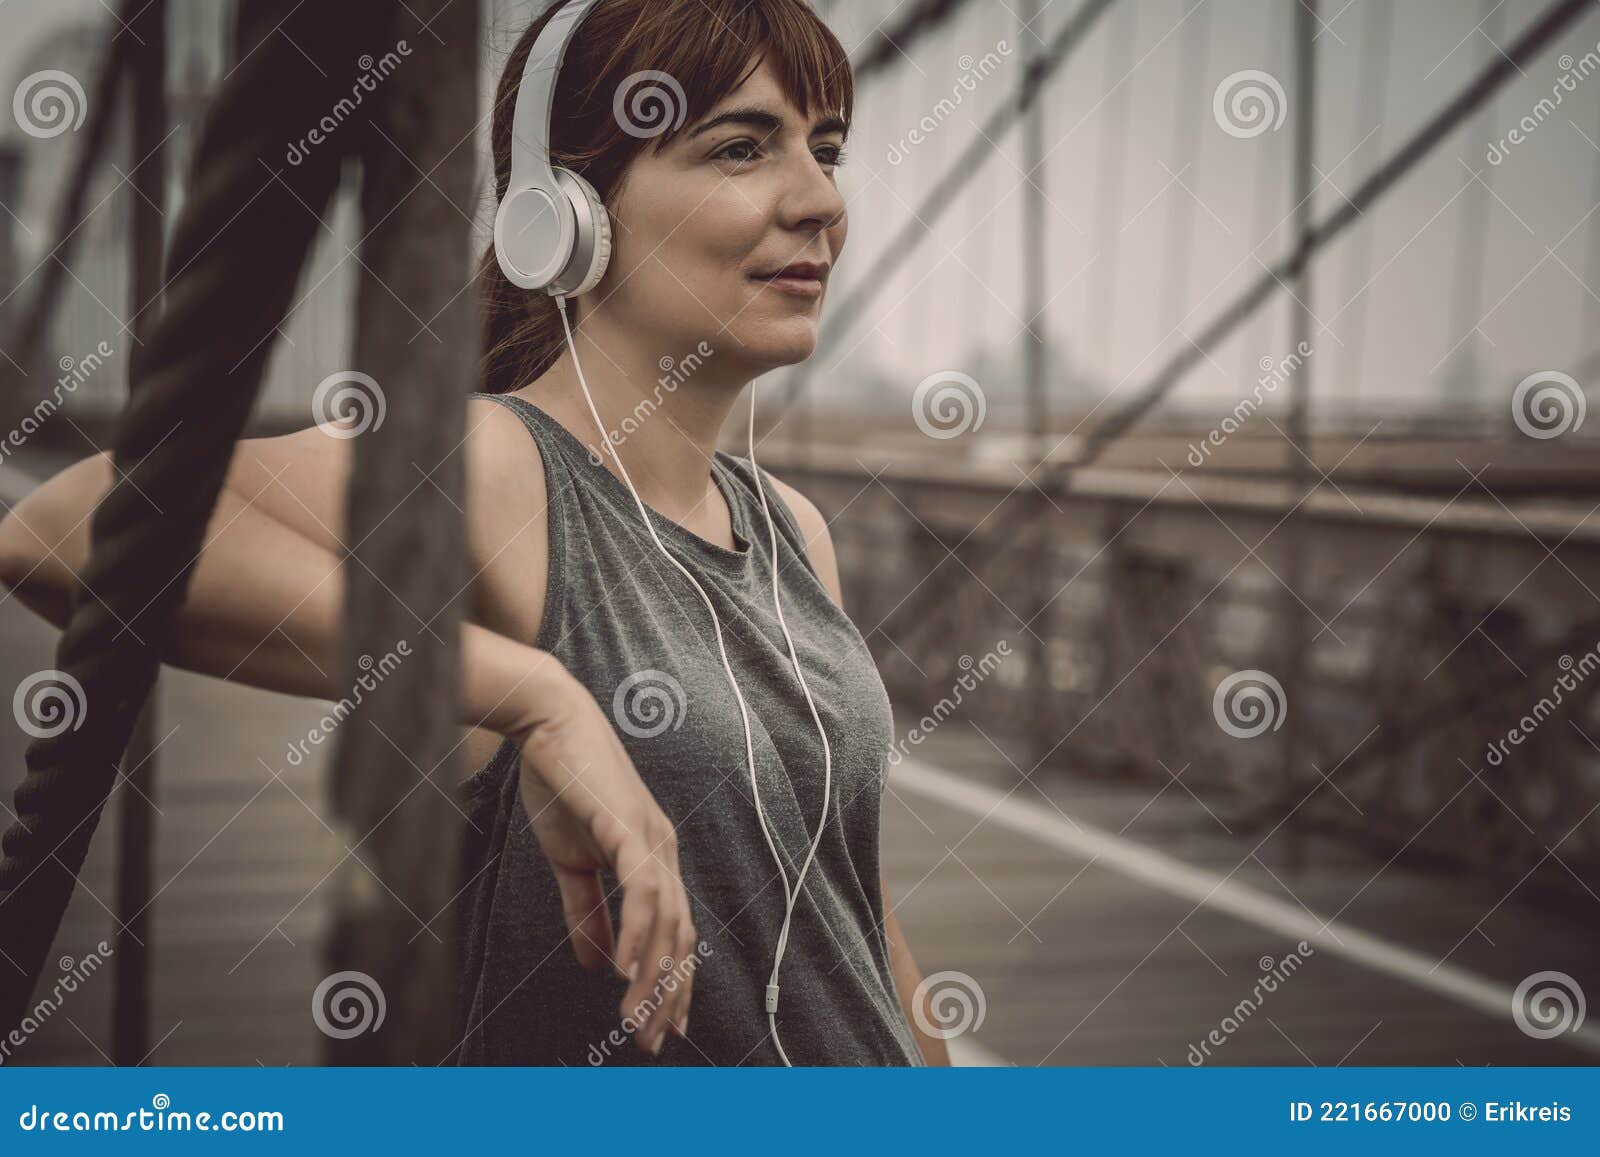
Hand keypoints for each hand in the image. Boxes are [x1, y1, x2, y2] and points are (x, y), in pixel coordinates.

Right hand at [510, 671, 695, 1055]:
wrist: (547, 725)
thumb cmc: (560, 784)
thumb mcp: (571, 861)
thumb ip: (586, 911)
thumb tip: (594, 962)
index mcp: (654, 857)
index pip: (676, 930)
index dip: (671, 980)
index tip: (660, 1025)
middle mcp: (663, 850)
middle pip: (681, 935)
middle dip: (670, 993)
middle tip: (654, 1041)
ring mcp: (650, 838)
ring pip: (666, 922)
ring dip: (653, 976)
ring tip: (636, 1021)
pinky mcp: (628, 827)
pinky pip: (643, 891)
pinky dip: (638, 934)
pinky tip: (625, 970)